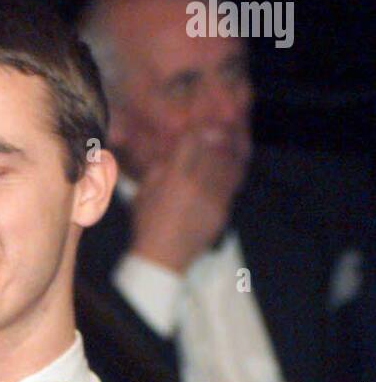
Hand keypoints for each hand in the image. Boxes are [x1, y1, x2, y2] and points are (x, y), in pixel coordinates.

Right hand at [129, 129, 243, 272]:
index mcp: (173, 179)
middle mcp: (196, 185)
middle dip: (221, 133)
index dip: (200, 129)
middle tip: (225, 122)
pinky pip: (234, 183)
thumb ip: (161, 166)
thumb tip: (176, 148)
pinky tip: (238, 158)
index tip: (204, 124)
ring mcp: (213, 198)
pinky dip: (237, 167)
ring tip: (237, 135)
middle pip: (215, 149)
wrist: (162, 259)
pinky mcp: (223, 211)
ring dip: (234, 147)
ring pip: (230, 164)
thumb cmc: (147, 224)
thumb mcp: (144, 190)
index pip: (191, 142)